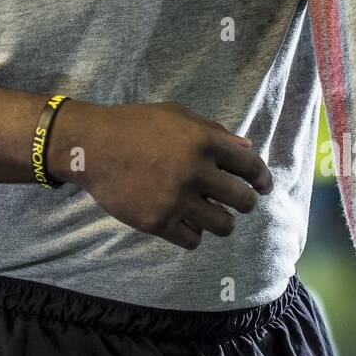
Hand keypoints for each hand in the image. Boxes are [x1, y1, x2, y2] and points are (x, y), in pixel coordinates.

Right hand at [49, 100, 272, 250]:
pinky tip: (186, 223)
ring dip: (222, 222)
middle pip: (243, 200)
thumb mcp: (176, 115)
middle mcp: (194, 171)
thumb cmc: (135, 124)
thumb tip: (247, 148)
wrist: (91, 146)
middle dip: (246, 203)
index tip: (263, 186)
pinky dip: (194, 234)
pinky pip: (192, 240)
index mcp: (203, 141)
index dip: (262, 178)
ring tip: (213, 216)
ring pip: (222, 225)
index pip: (250, 165)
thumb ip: (213, 130)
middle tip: (238, 203)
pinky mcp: (157, 222)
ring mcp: (176, 199)